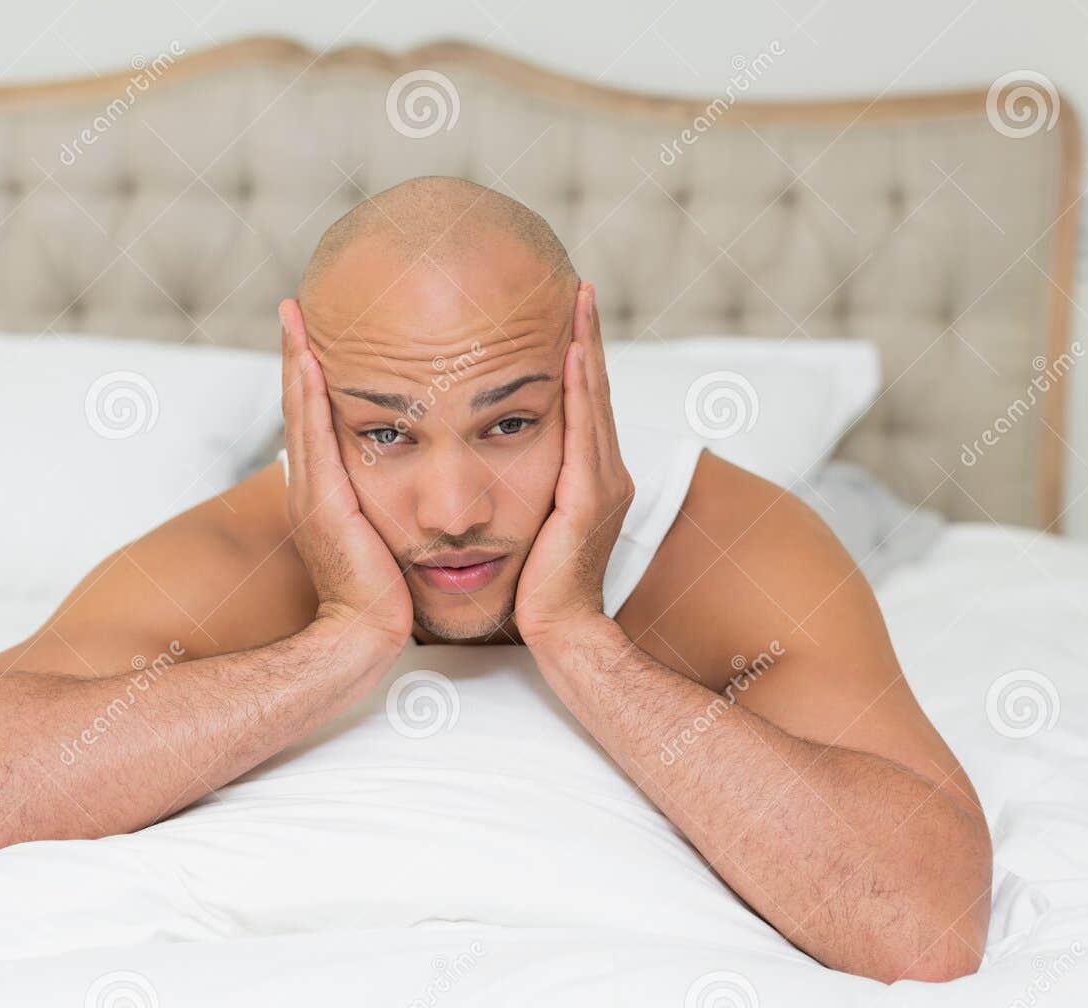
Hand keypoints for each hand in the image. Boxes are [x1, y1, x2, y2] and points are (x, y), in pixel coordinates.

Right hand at [278, 298, 412, 650]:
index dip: (312, 376)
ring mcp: (311, 493)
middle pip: (300, 406)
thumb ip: (386, 510)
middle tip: (296, 306)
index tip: (314, 333)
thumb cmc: (384, 598)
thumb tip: (410, 486)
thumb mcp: (385, 541)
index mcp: (327, 492)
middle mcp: (312, 487)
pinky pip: (313, 437)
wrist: (367, 639)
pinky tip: (309, 359)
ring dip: (296, 361)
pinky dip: (307, 396)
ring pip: (300, 413)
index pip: (318, 421)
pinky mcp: (321, 503)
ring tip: (295, 316)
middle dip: (297, 354)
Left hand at [516, 282, 635, 649]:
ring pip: (595, 401)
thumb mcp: (527, 531)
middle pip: (594, 391)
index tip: (562, 312)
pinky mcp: (591, 500)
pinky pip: (586, 432)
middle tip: (576, 286)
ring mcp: (604, 485)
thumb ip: (518, 495)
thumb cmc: (536, 594)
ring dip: (586, 346)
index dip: (576, 358)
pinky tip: (571, 352)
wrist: (562, 640)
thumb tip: (482, 469)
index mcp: (588, 480)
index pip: (581, 405)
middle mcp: (605, 475)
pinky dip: (581, 388)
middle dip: (586, 336)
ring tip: (577, 300)